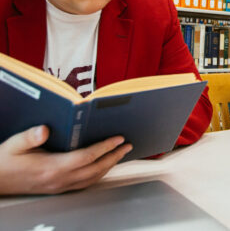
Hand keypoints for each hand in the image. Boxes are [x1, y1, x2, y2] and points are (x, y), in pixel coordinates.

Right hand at [0, 125, 131, 194]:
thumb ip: (30, 137)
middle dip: (114, 156)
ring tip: (121, 154)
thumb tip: (44, 129)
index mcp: (51, 167)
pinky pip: (85, 183)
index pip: (86, 157)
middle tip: (128, 145)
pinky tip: (104, 166)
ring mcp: (59, 186)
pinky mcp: (58, 188)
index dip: (104, 147)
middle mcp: (59, 179)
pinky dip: (98, 174)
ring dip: (109, 166)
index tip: (119, 138)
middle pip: (95, 169)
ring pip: (92, 178)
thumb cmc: (5, 161)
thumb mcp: (14, 144)